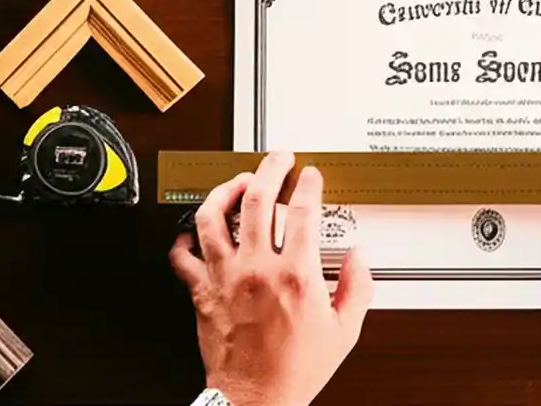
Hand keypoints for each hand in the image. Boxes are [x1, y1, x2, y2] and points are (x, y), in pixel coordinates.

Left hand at [169, 153, 373, 405]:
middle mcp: (258, 269)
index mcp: (297, 276)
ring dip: (226, 190)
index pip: (304, 211)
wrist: (256, 401)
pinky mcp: (202, 292)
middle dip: (271, 168)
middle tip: (278, 159)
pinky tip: (193, 229)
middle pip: (259, 199)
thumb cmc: (296, 371)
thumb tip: (358, 256)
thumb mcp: (344, 331)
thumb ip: (357, 287)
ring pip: (214, 216)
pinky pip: (182, 256)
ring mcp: (226, 277)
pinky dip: (184, 238)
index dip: (309, 184)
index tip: (311, 176)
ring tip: (237, 181)